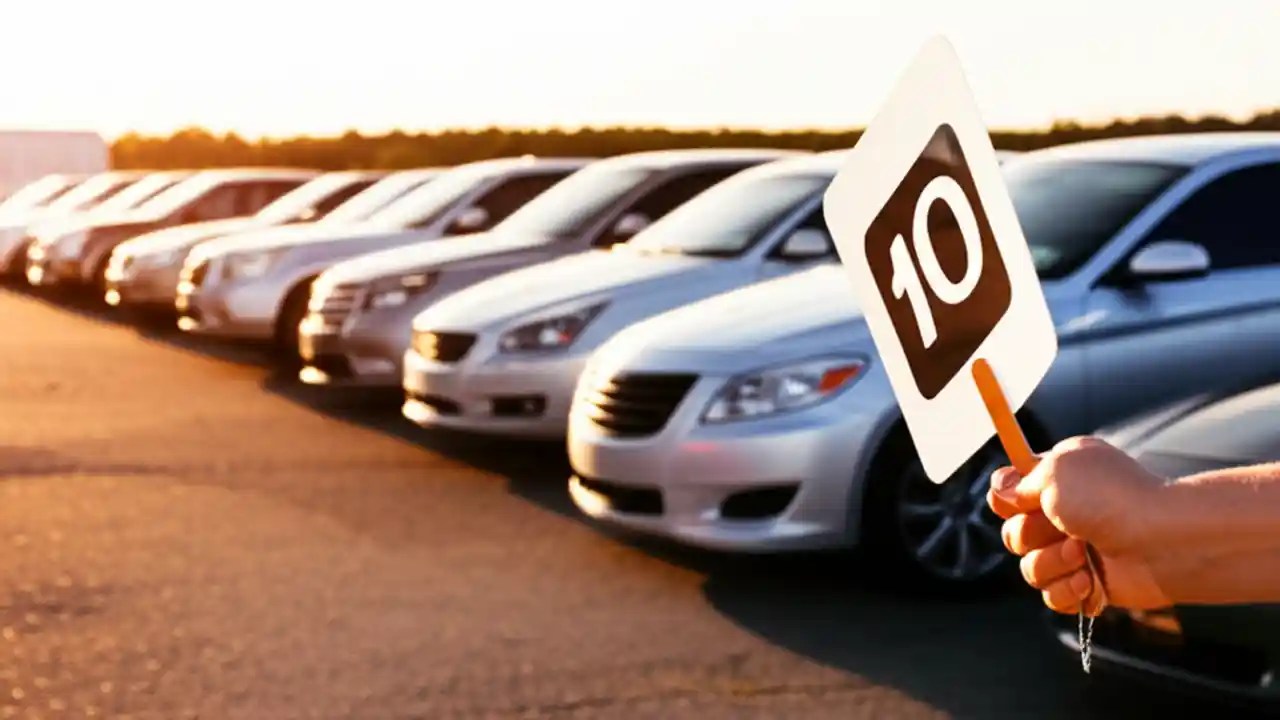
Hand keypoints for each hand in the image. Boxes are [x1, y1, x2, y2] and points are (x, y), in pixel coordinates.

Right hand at [987, 437, 1172, 613]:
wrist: (1163, 542)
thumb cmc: (1111, 498)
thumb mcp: (1056, 470)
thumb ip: (1019, 482)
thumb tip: (1001, 492)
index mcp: (1057, 480)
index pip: (1008, 491)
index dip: (1005, 499)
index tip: (1019, 501)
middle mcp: (1064, 515)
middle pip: (1012, 533)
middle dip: (1030, 534)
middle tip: (1063, 528)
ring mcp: (1075, 552)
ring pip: (1028, 568)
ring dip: (1051, 563)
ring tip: (1084, 555)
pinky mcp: (1087, 586)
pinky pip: (1051, 597)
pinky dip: (1067, 591)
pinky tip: (1091, 581)